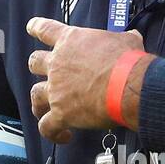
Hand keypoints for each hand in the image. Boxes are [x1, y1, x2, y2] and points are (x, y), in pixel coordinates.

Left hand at [27, 17, 149, 141]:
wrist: (128, 85)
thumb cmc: (127, 62)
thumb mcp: (127, 41)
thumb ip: (122, 39)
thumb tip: (133, 39)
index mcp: (71, 41)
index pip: (45, 30)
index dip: (36, 28)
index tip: (31, 27)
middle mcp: (58, 64)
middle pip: (34, 63)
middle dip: (38, 68)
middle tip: (46, 74)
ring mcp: (56, 90)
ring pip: (34, 95)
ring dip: (39, 102)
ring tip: (45, 109)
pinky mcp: (61, 114)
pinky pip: (47, 127)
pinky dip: (52, 133)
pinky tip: (63, 136)